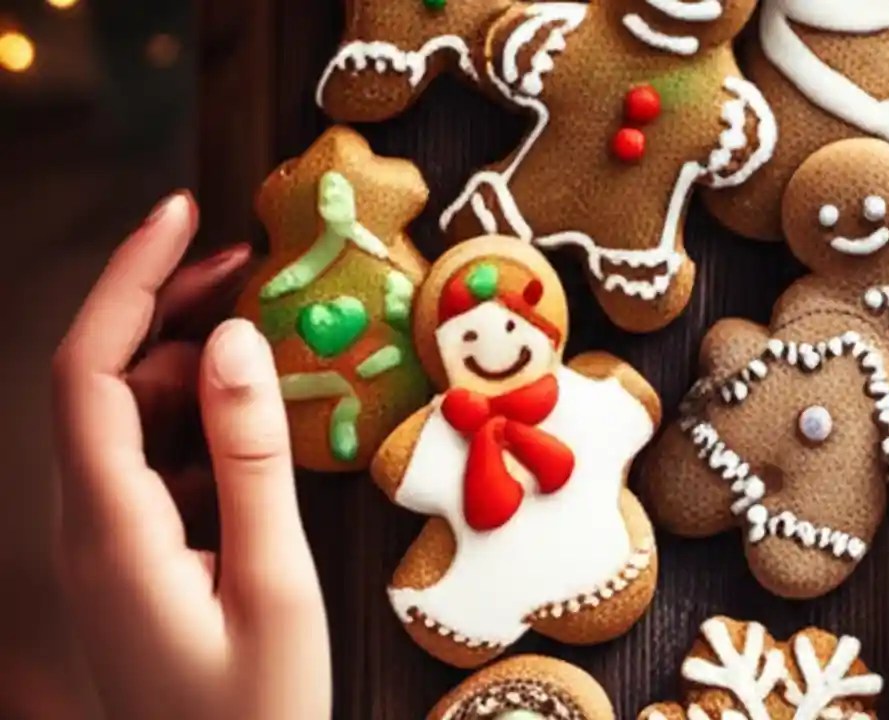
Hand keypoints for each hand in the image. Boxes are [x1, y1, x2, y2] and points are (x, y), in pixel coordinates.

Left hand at [51, 192, 329, 718]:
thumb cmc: (256, 713)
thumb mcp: (275, 584)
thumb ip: (254, 459)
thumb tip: (236, 340)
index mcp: (112, 529)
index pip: (90, 370)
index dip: (130, 279)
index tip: (183, 213)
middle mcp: (90, 529)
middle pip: (102, 383)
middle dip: (164, 306)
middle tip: (245, 262)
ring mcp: (108, 548)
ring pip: (129, 423)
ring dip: (187, 365)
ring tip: (266, 333)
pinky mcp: (136, 563)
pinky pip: (155, 468)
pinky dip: (202, 424)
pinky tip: (260, 422)